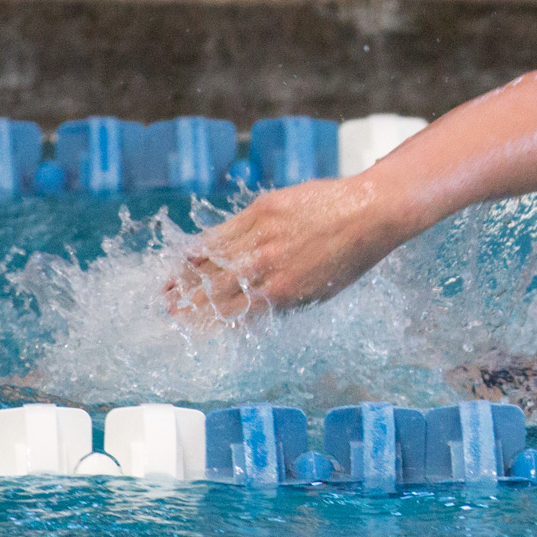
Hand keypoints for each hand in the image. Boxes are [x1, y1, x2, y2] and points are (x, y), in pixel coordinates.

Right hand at [163, 176, 405, 323]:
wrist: (370, 212)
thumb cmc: (351, 256)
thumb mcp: (319, 292)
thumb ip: (283, 303)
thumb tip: (252, 315)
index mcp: (283, 292)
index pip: (232, 311)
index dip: (206, 321)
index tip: (188, 327)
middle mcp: (267, 265)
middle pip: (215, 289)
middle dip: (188, 303)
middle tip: (169, 311)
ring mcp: (262, 235)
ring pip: (213, 259)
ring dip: (185, 276)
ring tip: (167, 288)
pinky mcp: (263, 210)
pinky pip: (224, 231)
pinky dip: (201, 245)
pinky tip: (184, 255)